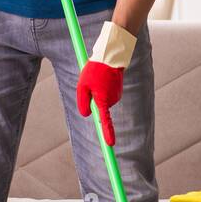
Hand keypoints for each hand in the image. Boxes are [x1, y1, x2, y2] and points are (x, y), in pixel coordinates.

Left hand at [75, 20, 136, 146]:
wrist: (110, 56)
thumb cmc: (94, 70)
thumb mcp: (82, 86)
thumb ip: (83, 102)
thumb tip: (86, 115)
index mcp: (103, 101)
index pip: (105, 121)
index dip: (107, 134)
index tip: (110, 145)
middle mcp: (111, 101)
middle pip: (99, 108)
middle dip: (92, 100)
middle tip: (89, 84)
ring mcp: (116, 96)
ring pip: (102, 100)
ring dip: (97, 92)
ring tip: (96, 78)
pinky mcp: (117, 91)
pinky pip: (107, 95)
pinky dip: (103, 89)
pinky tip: (102, 77)